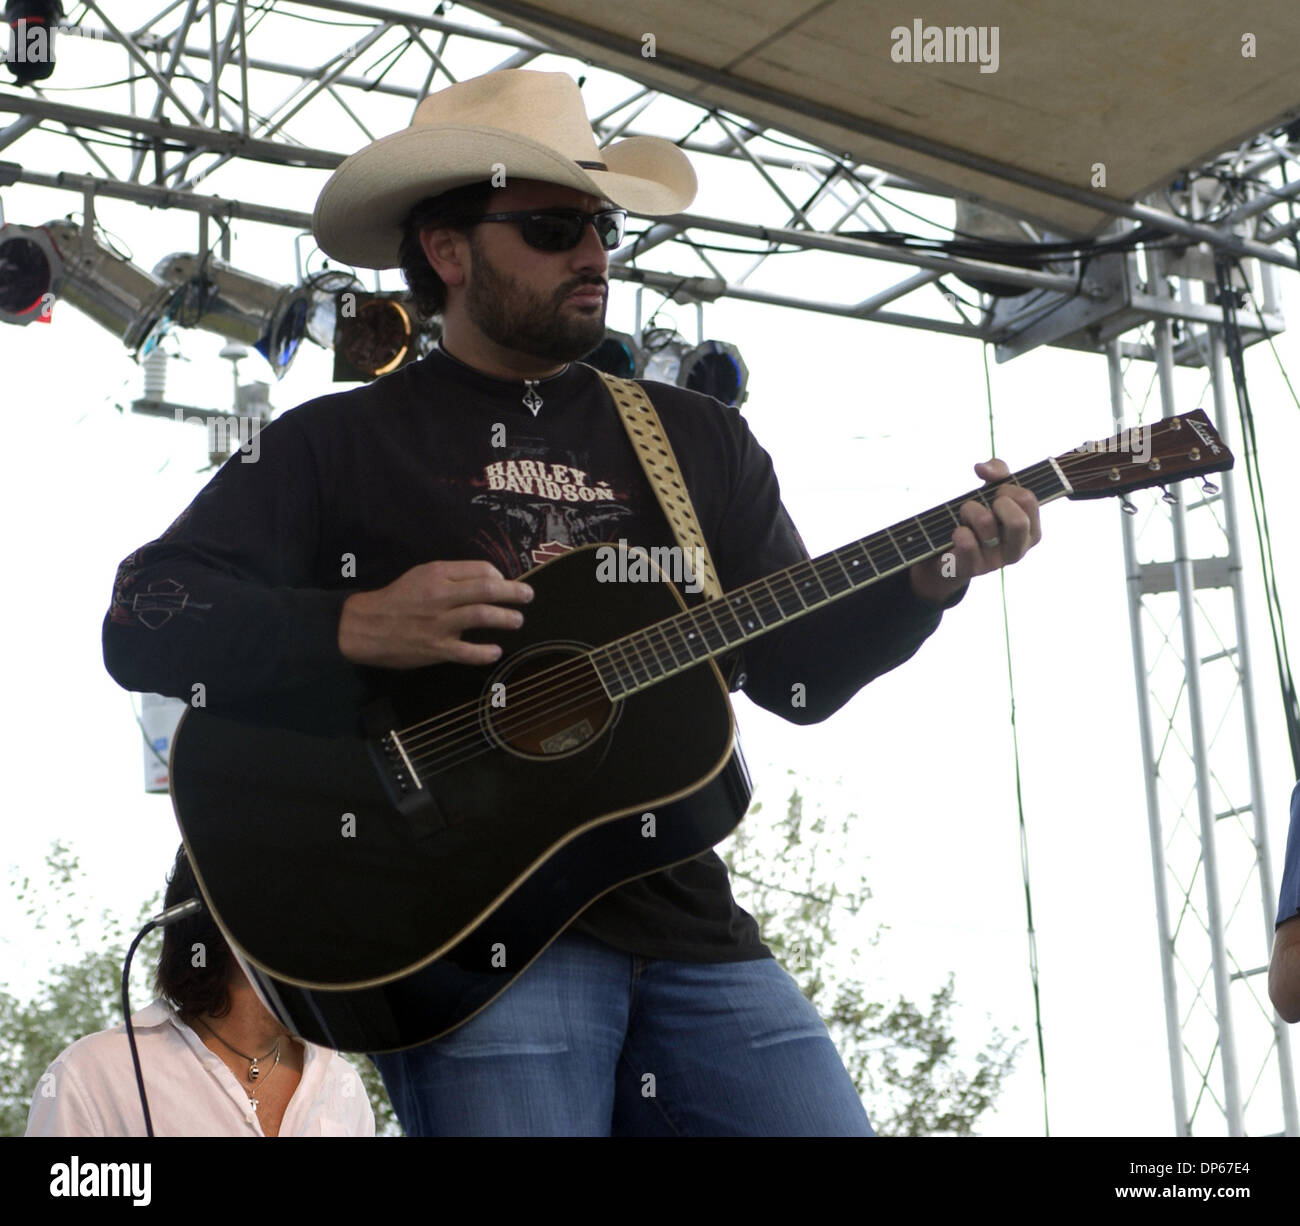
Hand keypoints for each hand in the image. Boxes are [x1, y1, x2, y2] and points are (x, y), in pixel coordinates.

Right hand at [338, 560, 532, 667]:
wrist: (366, 626)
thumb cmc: (398, 598)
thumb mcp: (423, 575)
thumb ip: (454, 575)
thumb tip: (490, 580)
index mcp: (438, 574)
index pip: (481, 570)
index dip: (500, 576)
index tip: (505, 584)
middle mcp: (441, 596)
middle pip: (487, 590)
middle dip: (514, 593)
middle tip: (528, 596)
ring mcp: (439, 623)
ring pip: (482, 616)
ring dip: (506, 618)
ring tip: (517, 620)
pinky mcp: (436, 648)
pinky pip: (467, 652)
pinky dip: (485, 653)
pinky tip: (496, 651)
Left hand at [909, 459, 1041, 604]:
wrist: (948, 553)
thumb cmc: (978, 519)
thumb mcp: (992, 494)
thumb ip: (997, 472)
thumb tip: (983, 468)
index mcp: (1030, 532)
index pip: (1028, 500)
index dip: (1009, 487)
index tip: (998, 491)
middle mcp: (1017, 550)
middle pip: (1017, 520)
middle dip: (996, 502)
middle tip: (986, 503)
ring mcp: (995, 562)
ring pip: (986, 522)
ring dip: (969, 509)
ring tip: (965, 514)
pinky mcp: (972, 569)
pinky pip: (966, 542)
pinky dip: (958, 530)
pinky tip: (957, 533)